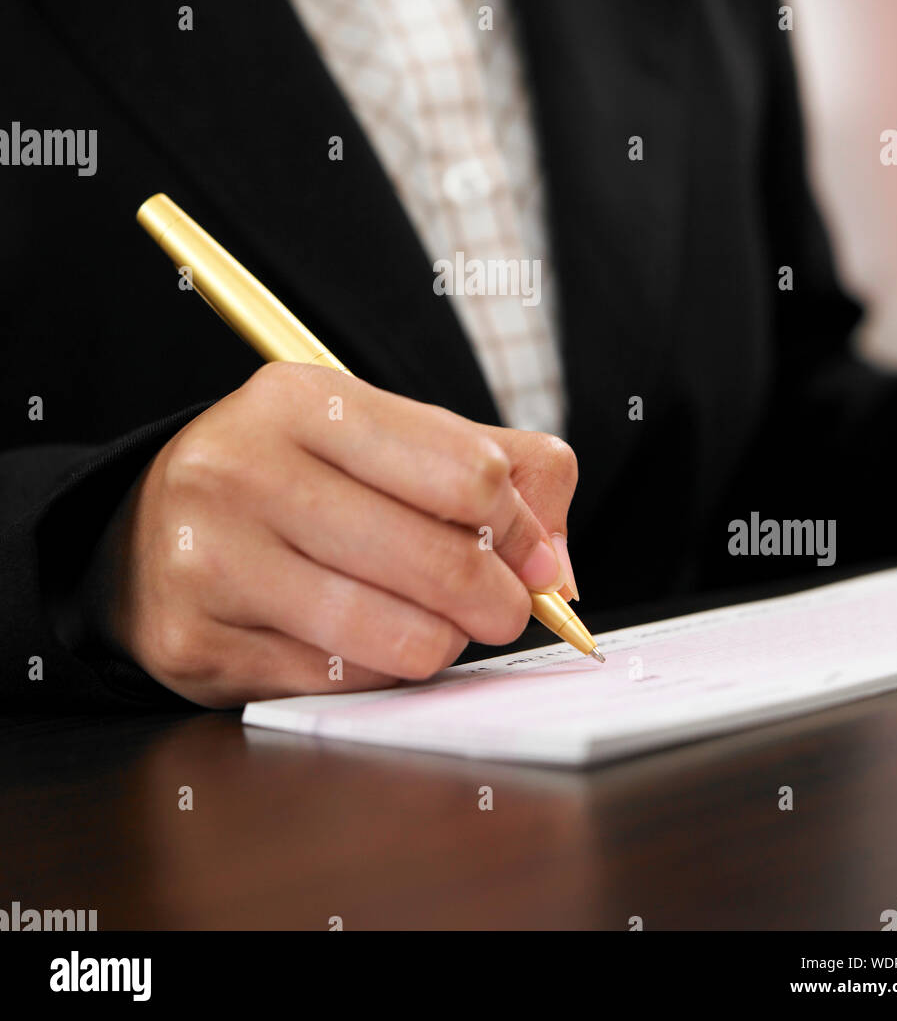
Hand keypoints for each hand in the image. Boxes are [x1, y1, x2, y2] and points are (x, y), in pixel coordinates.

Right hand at [81, 363, 577, 706]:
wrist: (153, 526)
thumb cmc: (297, 477)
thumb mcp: (387, 436)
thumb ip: (501, 469)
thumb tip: (556, 565)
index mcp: (303, 399)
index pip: (468, 472)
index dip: (522, 529)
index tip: (534, 558)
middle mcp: (243, 468)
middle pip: (439, 558)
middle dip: (499, 600)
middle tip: (505, 609)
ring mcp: (211, 558)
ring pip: (396, 634)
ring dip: (442, 642)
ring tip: (436, 625)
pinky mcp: (194, 642)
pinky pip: (341, 684)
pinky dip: (379, 673)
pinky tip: (367, 644)